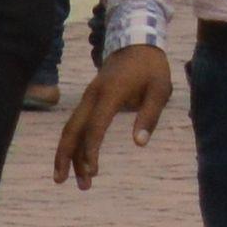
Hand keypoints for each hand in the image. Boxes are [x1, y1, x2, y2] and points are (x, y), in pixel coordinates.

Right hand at [52, 43, 169, 185]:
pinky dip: (74, 145)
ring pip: (70, 129)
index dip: (91, 150)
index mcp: (110, 93)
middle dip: (66, 157)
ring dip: (69, 156)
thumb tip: (139, 143)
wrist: (137, 44)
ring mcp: (87, 97)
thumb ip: (150, 115)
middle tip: (66, 182)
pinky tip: (76, 163)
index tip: (94, 171)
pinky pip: (76, 125)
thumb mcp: (160, 89)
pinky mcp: (87, 100)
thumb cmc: (152, 69)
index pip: (95, 126)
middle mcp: (92, 96)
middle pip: (71, 130)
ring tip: (79, 182)